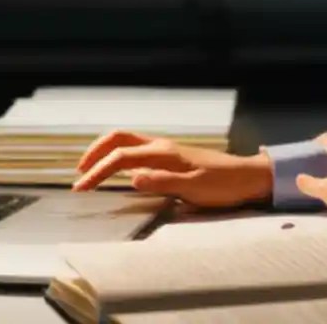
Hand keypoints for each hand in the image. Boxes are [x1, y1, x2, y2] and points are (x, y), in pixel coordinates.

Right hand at [71, 130, 273, 208]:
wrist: (247, 176)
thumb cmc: (223, 184)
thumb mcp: (194, 188)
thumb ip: (163, 182)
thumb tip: (132, 178)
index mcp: (163, 153)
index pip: (121, 157)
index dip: (98, 171)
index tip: (81, 187)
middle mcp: (161, 146)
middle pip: (119, 138)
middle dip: (94, 152)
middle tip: (79, 173)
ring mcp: (165, 149)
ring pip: (127, 140)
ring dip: (105, 151)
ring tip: (90, 169)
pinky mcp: (170, 156)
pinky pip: (137, 149)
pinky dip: (119, 155)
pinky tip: (118, 171)